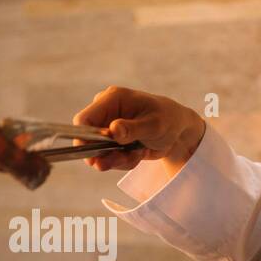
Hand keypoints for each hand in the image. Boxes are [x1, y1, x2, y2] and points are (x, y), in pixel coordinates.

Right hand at [72, 85, 206, 172]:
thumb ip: (132, 129)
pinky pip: (109, 158)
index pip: (83, 120)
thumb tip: (113, 131)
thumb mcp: (154, 125)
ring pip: (99, 153)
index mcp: (112, 99)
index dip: (83, 139)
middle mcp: (105, 112)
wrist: (177, 131)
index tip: (95, 156)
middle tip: (124, 158)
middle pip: (87, 140)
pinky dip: (123, 161)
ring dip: (118, 159)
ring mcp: (107, 127)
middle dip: (106, 154)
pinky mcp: (112, 141)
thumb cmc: (168, 120)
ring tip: (138, 154)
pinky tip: (138, 154)